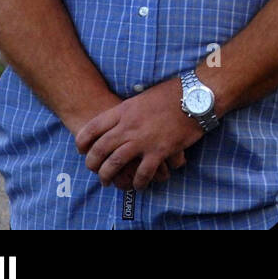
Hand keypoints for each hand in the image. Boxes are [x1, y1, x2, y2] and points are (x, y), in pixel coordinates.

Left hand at [76, 77, 201, 190]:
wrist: (196, 96)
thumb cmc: (173, 93)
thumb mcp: (143, 97)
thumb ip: (129, 109)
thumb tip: (121, 117)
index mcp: (123, 110)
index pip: (92, 128)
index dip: (82, 141)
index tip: (81, 149)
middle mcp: (129, 126)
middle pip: (100, 149)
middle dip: (92, 163)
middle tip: (93, 169)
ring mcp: (143, 140)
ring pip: (115, 163)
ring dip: (108, 176)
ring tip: (107, 181)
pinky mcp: (159, 151)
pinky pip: (142, 173)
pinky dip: (138, 182)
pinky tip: (138, 185)